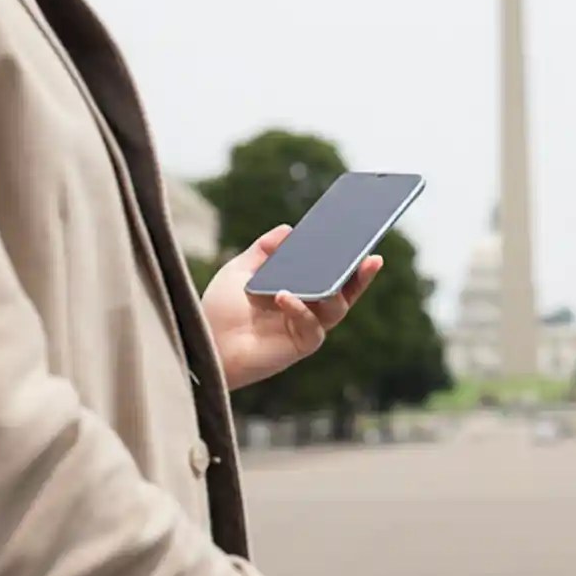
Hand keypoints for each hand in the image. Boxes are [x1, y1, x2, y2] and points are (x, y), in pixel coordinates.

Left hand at [201, 224, 382, 389]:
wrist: (204, 342)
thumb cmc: (220, 310)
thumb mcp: (240, 270)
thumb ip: (263, 251)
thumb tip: (288, 229)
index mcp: (299, 291)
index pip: (332, 275)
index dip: (351, 262)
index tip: (363, 242)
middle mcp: (308, 310)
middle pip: (345, 293)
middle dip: (361, 276)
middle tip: (370, 257)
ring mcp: (306, 328)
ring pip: (336, 309)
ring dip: (335, 292)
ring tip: (329, 274)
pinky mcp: (299, 346)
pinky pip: (312, 326)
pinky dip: (300, 309)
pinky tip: (284, 296)